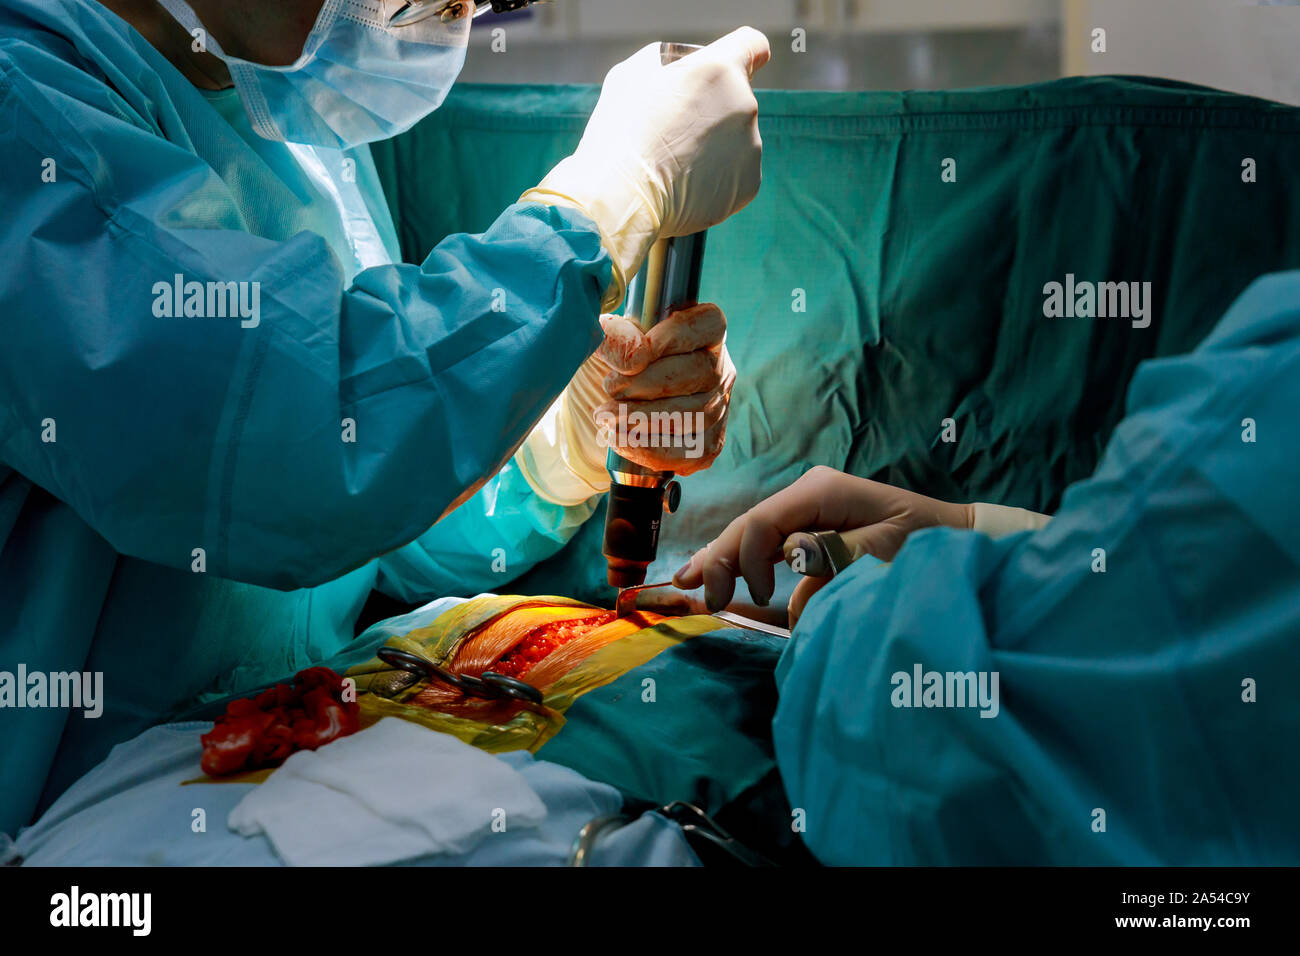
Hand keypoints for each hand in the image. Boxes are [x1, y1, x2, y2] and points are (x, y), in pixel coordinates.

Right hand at [520, 27, 769, 308]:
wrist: (621, 199)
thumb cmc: (619, 135)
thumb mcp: (631, 76)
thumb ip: (667, 65)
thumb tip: (679, 72)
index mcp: (719, 69)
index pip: (754, 45)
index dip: (745, 53)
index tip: (736, 65)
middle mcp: (745, 105)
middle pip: (738, 98)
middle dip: (712, 108)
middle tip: (675, 130)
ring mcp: (751, 147)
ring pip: (736, 138)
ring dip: (714, 146)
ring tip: (676, 164)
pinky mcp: (749, 184)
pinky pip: (736, 173)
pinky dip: (717, 178)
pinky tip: (687, 185)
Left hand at [592, 303, 733, 473]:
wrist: (601, 418)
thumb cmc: (607, 370)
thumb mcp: (603, 346)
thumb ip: (613, 339)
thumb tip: (625, 347)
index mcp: (701, 331)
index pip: (709, 323)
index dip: (674, 336)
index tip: (635, 356)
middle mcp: (718, 367)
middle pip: (700, 371)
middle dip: (647, 383)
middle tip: (610, 388)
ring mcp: (718, 406)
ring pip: (698, 413)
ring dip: (646, 417)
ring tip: (607, 417)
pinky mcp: (709, 444)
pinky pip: (692, 452)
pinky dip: (651, 448)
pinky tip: (620, 440)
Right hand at [672, 466, 972, 622]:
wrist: (952, 536)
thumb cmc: (925, 543)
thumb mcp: (884, 550)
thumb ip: (834, 556)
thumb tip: (789, 564)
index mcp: (820, 491)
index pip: (763, 523)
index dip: (750, 560)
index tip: (763, 597)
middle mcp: (806, 493)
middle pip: (748, 525)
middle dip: (719, 559)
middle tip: (696, 596)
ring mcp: (805, 506)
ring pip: (750, 532)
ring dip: (721, 558)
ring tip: (685, 581)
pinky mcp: (809, 523)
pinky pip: (766, 541)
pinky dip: (741, 559)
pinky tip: (714, 572)